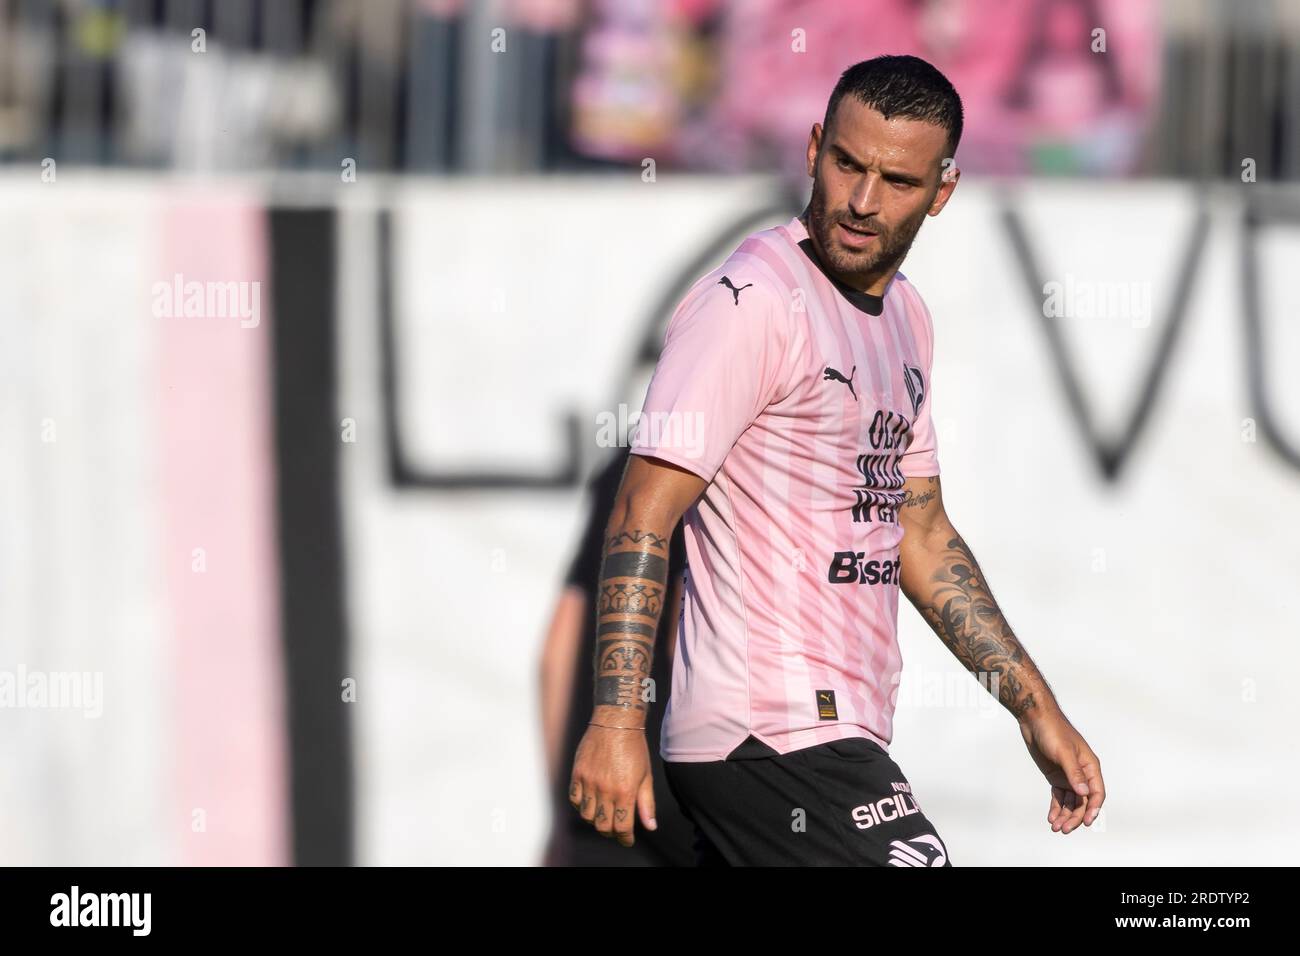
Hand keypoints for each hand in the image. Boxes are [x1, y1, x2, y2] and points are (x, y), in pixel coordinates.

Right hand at [568, 723, 657, 846]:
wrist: (616, 721)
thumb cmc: (634, 747)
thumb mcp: (646, 776)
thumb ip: (646, 803)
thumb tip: (650, 826)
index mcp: (625, 791)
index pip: (622, 827)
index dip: (625, 838)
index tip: (627, 839)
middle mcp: (606, 789)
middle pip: (603, 825)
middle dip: (611, 832)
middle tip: (616, 828)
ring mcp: (589, 781)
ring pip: (587, 815)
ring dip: (595, 820)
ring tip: (603, 814)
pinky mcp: (577, 772)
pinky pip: (574, 799)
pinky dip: (580, 805)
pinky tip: (589, 801)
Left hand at [1019, 706, 1104, 833]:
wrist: (1034, 720)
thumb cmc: (1053, 731)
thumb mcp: (1063, 752)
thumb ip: (1074, 773)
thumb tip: (1084, 794)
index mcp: (1090, 767)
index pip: (1097, 793)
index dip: (1093, 809)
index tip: (1085, 822)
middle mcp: (1082, 774)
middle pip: (1083, 802)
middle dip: (1075, 816)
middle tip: (1064, 829)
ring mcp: (1069, 777)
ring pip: (1070, 802)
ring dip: (1065, 815)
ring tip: (1056, 827)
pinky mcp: (1056, 777)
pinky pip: (1059, 797)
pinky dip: (1056, 808)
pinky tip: (1051, 818)